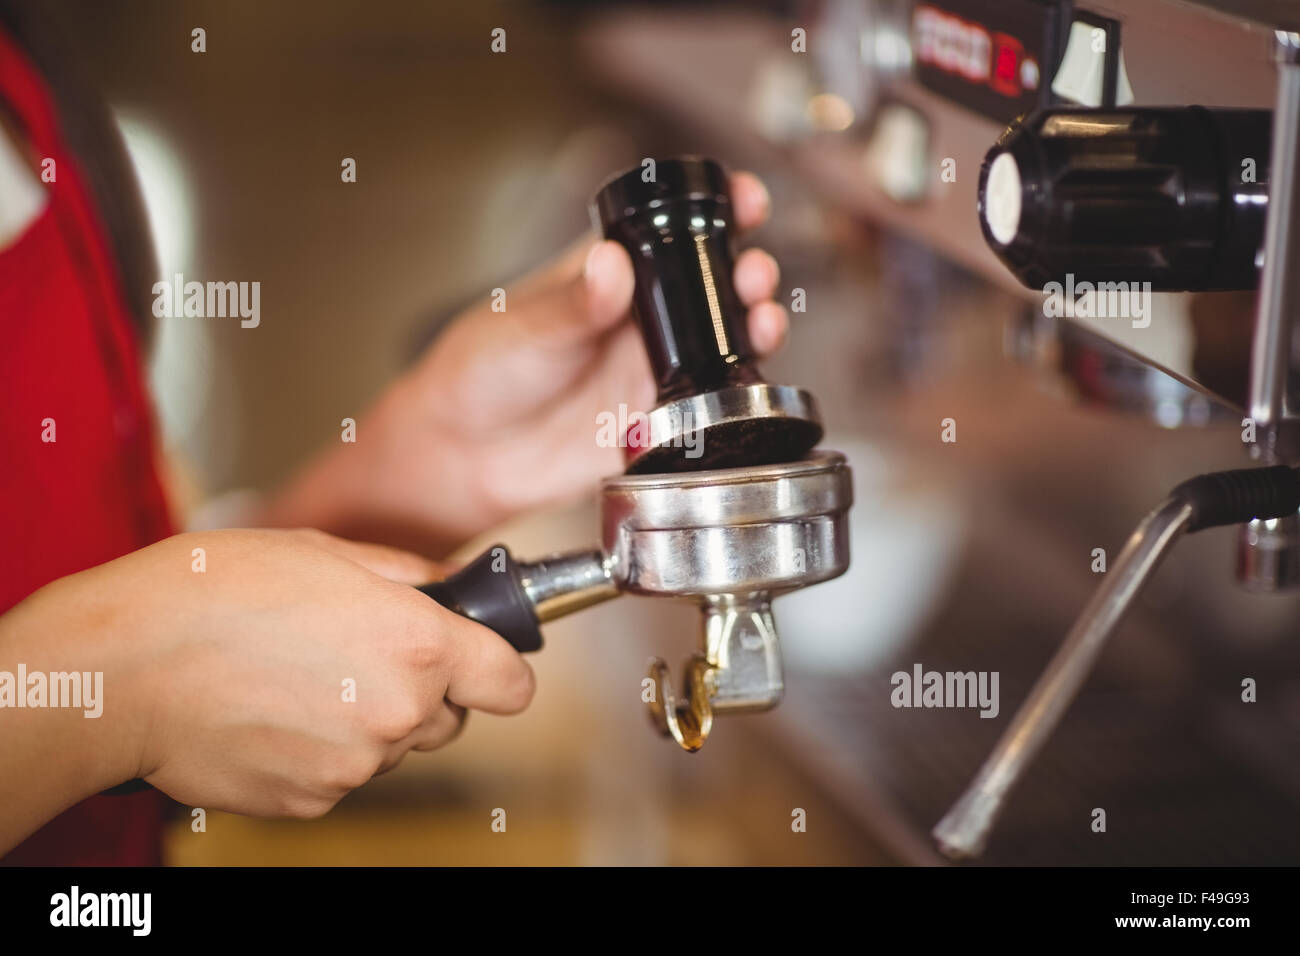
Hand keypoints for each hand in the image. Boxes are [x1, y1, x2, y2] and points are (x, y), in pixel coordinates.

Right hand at [0, 528, 532, 848]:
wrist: (124, 665)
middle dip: (421, 691)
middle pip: (449, 717)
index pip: (512, 683)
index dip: (499, 670)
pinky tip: (271, 713)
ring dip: (366, 721)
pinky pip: (339, 777)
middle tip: (357, 655)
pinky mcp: (310, 800)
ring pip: (391, 747)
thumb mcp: (325, 551)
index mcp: (417, 643)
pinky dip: (317, 753)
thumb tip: (446, 585)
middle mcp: (400, 711)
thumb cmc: (214, 594)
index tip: (484, 664)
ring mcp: (356, 765)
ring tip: (298, 679)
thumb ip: (405, 575)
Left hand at [265, 173, 785, 553]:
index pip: (671, 231)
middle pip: (712, 285)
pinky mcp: (656, 421)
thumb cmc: (478, 374)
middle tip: (752, 272)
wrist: (464, 456)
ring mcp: (651, 369)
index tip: (745, 197)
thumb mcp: (523, 327)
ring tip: (761, 320)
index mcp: (607, 275)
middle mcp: (639, 319)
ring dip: (753, 326)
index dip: (715, 210)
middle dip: (747, 270)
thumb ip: (571, 303)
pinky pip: (709, 406)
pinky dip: (735, 395)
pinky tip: (743, 385)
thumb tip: (608, 266)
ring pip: (722, 342)